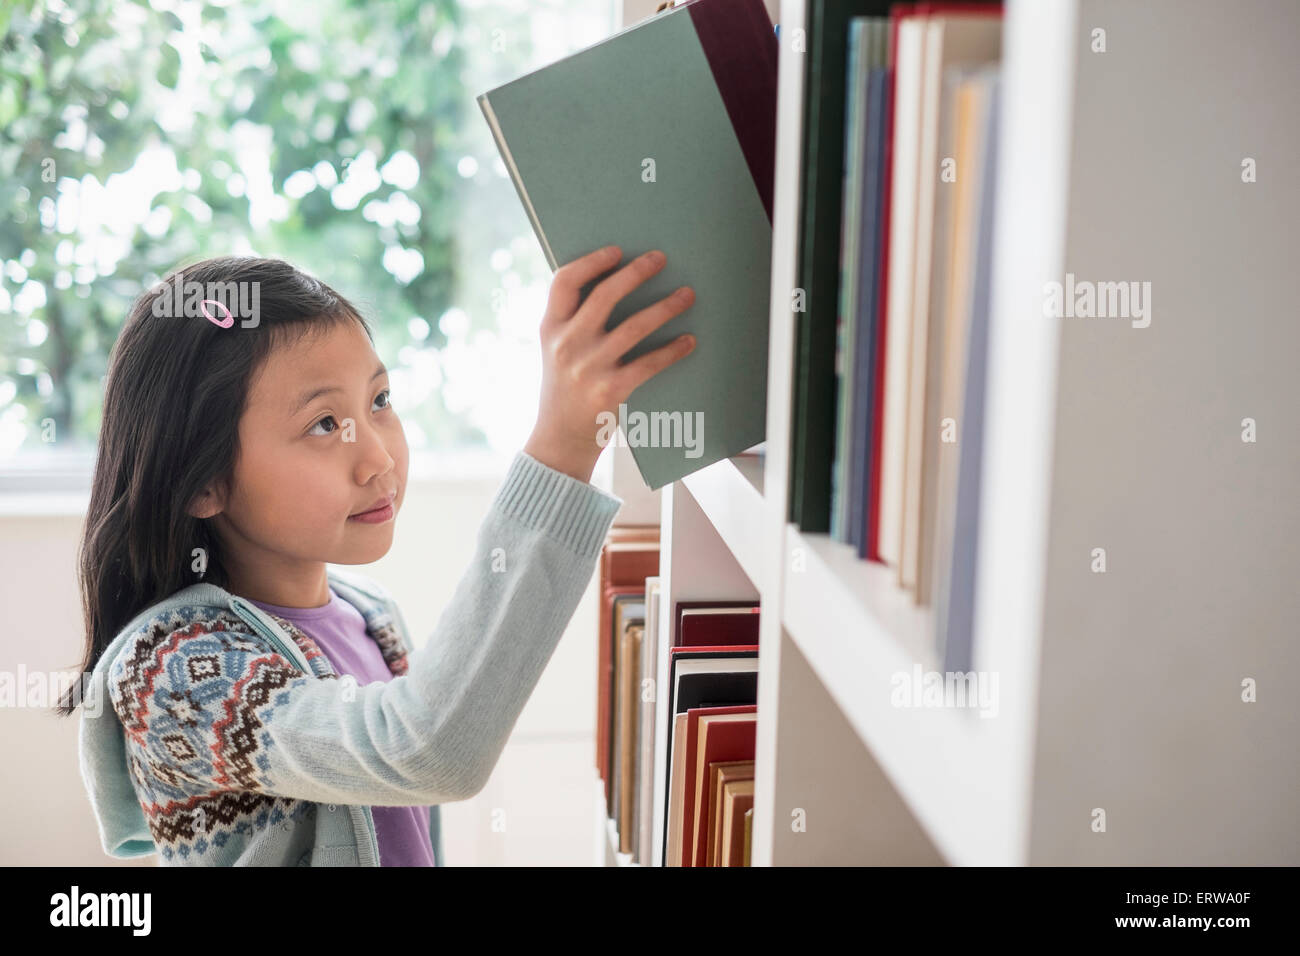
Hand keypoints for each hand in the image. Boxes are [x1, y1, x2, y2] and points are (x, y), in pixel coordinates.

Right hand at [523, 245, 696, 482]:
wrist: (558, 442)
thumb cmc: (564, 391)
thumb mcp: (555, 352)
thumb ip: (573, 322)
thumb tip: (616, 285)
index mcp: (550, 329)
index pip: (564, 282)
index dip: (591, 262)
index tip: (616, 251)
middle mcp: (566, 345)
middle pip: (604, 296)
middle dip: (635, 273)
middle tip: (660, 259)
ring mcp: (588, 368)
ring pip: (634, 327)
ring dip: (665, 308)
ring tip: (687, 295)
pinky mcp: (610, 391)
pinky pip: (649, 364)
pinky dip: (673, 350)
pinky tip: (690, 340)